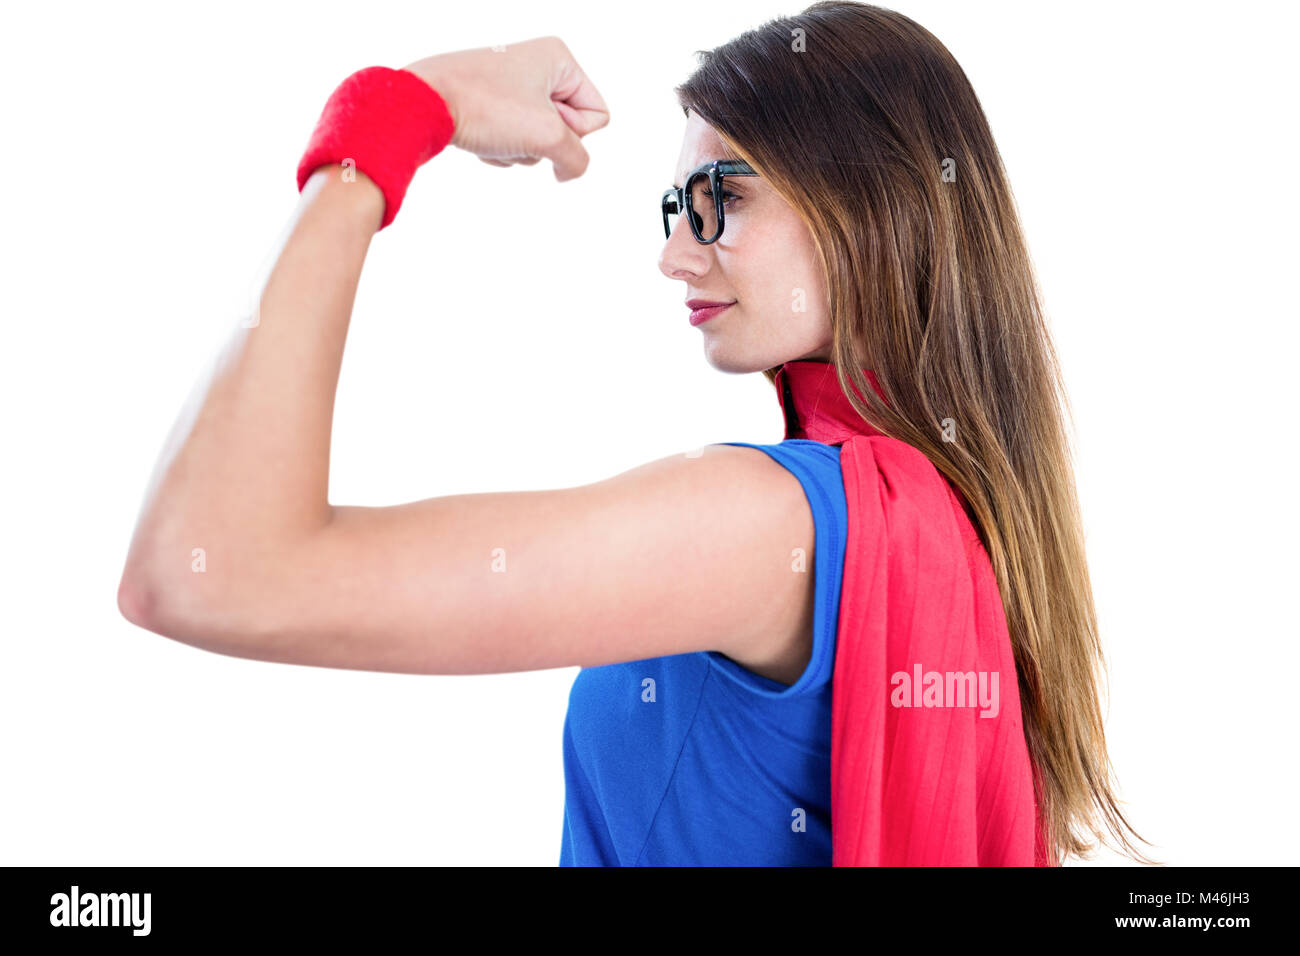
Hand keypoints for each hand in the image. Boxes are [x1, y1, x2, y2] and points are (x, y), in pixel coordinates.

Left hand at [403, 36, 608, 181]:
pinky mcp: (492, 104)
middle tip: (514, 128)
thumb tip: (567, 172)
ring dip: (520, 149)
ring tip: (494, 133)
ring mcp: (514, 86)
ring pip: (539, 139)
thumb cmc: (485, 107)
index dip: (575, 133)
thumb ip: (576, 159)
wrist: (425, 103)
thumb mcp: (547, 135)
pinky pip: (514, 140)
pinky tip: (481, 138)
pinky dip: (501, 148)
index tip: (542, 123)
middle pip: (567, 130)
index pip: (597, 116)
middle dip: (543, 142)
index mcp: (559, 59)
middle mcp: (538, 66)